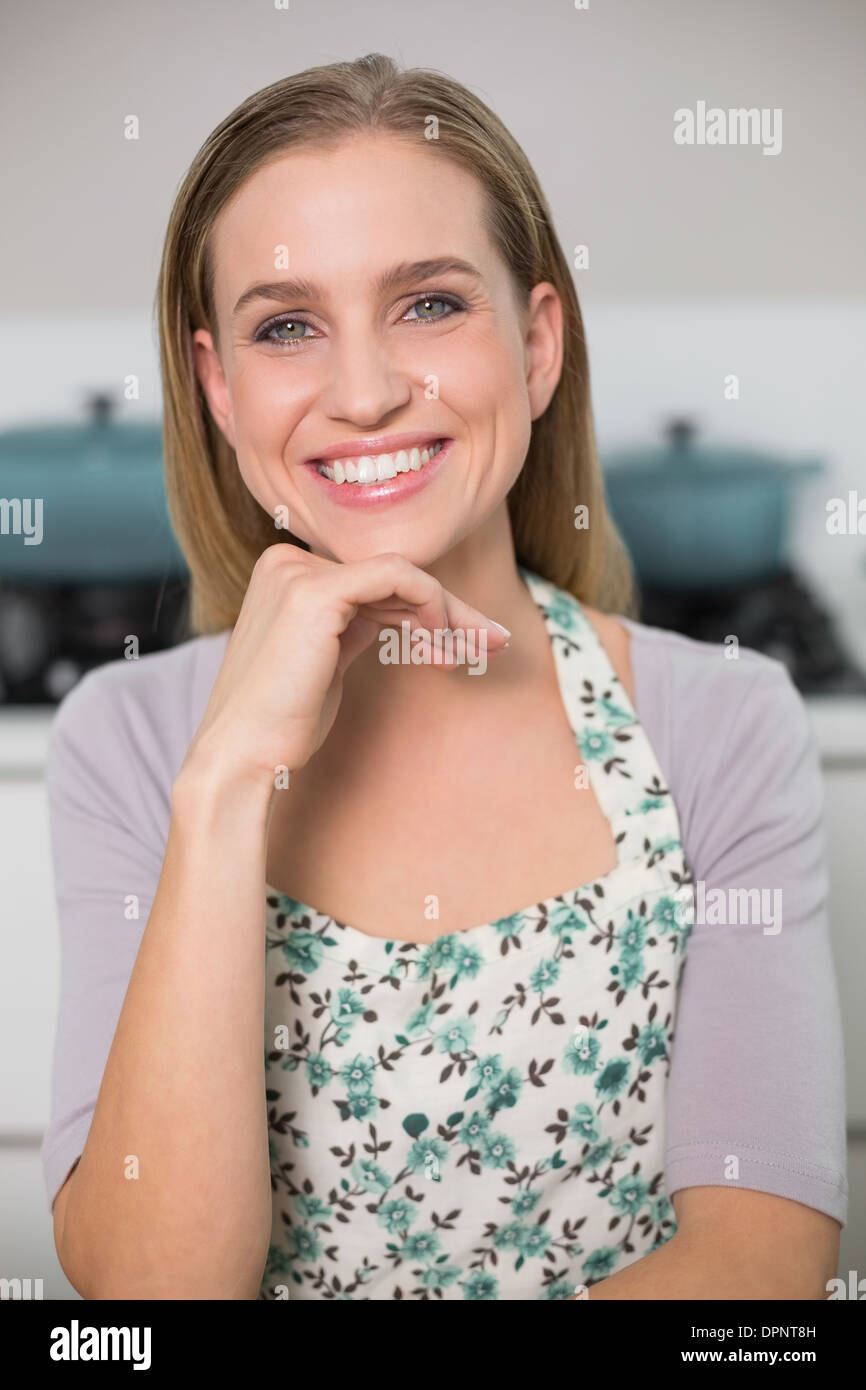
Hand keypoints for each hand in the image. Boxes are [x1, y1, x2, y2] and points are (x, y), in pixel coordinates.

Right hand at [181, 545, 510, 787]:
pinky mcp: (315, 592)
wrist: (244, 756)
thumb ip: (357, 625)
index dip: (429, 607)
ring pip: (403, 574)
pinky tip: (443, 640)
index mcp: (286, 574)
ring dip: (453, 613)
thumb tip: (410, 613)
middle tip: (496, 641)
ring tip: (486, 648)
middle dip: (452, 611)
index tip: (470, 642)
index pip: (375, 579)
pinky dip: (432, 602)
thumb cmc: (285, 722)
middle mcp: (287, 562)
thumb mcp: (329, 660)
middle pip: (393, 575)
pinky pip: (397, 576)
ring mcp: (297, 572)